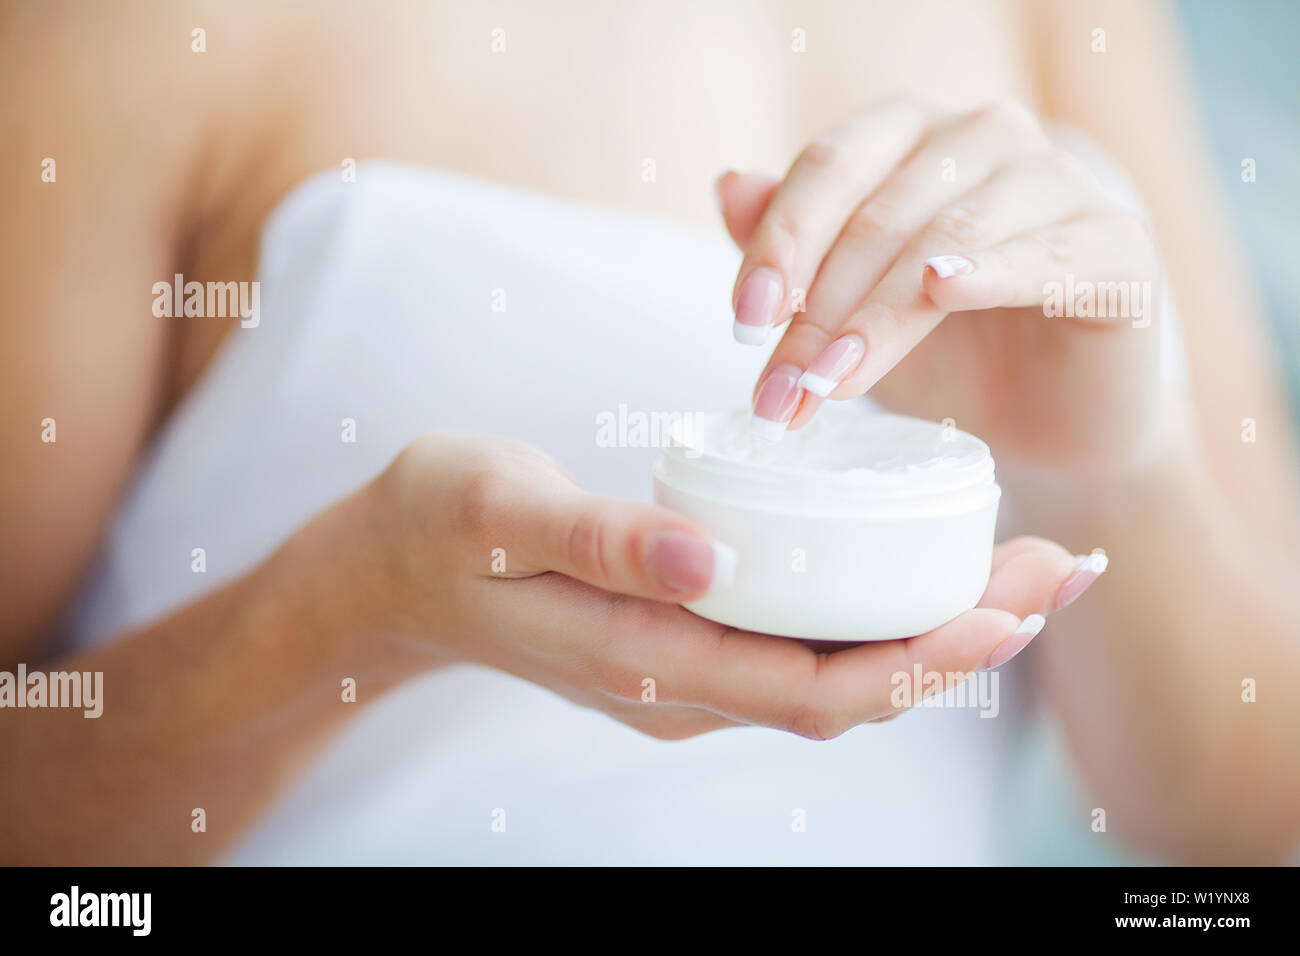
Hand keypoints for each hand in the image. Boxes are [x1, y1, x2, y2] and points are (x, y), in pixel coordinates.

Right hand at [359, 432, 1102, 738]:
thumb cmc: (437, 526)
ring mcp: (685, 672)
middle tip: (1057, 571)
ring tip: (1015, 567)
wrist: (385, 569)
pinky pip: (801, 644)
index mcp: (644, 663)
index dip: (925, 656)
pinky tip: (912, 563)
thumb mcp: (500, 508)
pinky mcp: (685, 642)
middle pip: (852, 690)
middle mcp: (681, 688)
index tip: (1014, 601)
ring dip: (931, 628)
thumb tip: (712, 558)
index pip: (814, 687)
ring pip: (834, 670)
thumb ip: (602, 538)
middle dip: (963, 640)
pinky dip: (873, 613)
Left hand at [720, 94, 1164, 469]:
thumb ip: (794, 249)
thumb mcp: (848, 306)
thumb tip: (728, 186)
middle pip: (880, 210)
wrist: (1049, 420)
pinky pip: (1043, 253)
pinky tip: (940, 291)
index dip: (779, 242)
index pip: (831, 165)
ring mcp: (1059, 181)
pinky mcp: (1117, 245)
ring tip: (830, 382)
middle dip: (818, 309)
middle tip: (781, 388)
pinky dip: (989, 272)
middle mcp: (987, 135)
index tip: (743, 322)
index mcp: (914, 133)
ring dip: (878, 317)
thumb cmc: (944, 353)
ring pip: (946, 236)